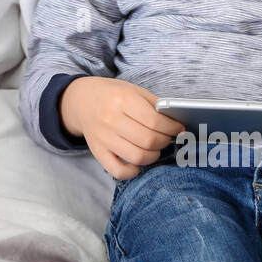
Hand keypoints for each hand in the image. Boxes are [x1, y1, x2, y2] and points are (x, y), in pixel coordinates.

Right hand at [62, 77, 185, 180]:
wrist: (83, 101)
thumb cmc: (112, 95)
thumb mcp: (133, 90)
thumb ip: (155, 105)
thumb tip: (176, 122)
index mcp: (122, 100)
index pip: (154, 120)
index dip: (172, 127)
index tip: (178, 128)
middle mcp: (110, 119)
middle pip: (148, 140)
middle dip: (164, 141)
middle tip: (167, 138)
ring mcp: (103, 138)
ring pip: (137, 157)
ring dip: (153, 155)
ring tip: (154, 148)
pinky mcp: (97, 152)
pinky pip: (118, 171)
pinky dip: (133, 171)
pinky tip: (138, 162)